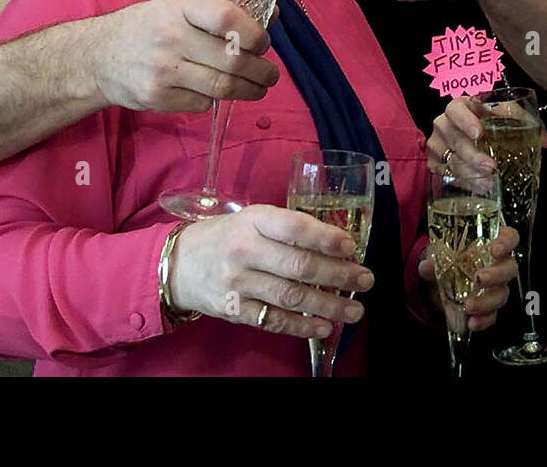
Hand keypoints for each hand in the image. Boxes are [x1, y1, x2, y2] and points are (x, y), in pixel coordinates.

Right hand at [93, 0, 279, 111]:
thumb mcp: (179, 6)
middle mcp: (170, 37)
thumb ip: (221, 11)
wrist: (99, 57)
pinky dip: (216, 99)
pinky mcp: (157, 97)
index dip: (254, 34)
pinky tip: (218, 92)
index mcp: (178, 7)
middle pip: (231, 59)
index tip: (263, 43)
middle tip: (270, 75)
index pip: (227, 18)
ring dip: (249, 90)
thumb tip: (272, 16)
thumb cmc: (148, 26)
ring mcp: (162, 70)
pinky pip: (202, 103)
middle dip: (261, 70)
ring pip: (222, 86)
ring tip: (259, 88)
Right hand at [168, 205, 374, 338]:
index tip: (351, 247)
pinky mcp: (235, 311)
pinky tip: (324, 326)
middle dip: (339, 274)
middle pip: (299, 266)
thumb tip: (337, 244)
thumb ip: (287, 229)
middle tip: (366, 280)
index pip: (295, 227)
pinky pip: (274, 321)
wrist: (180, 264)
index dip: (326, 238)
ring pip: (291, 297)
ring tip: (355, 309)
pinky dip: (302, 326)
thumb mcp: (252, 220)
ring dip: (328, 305)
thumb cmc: (227, 237)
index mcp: (253, 221)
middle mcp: (245, 251)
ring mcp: (239, 284)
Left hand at [418, 225, 518, 331]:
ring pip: (502, 294)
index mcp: (491, 243)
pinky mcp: (490, 307)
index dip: (507, 242)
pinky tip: (472, 323)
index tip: (495, 249)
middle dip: (496, 274)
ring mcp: (497, 287)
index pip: (510, 237)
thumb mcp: (439, 253)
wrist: (441, 281)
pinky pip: (493, 315)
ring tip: (469, 305)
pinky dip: (484, 320)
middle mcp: (498, 264)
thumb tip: (427, 266)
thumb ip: (434, 258)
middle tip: (479, 278)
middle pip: (509, 268)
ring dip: (487, 301)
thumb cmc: (449, 258)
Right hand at [427, 96, 546, 177]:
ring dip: (470, 172)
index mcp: (460, 107)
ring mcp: (437, 144)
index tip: (479, 133)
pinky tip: (478, 187)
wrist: (469, 136)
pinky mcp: (434, 163)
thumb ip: (527, 123)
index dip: (465, 120)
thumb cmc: (489, 123)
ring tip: (490, 182)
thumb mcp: (507, 117)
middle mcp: (444, 124)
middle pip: (454, 139)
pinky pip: (445, 174)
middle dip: (473, 154)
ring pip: (450, 159)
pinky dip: (462, 182)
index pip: (456, 109)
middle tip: (492, 166)